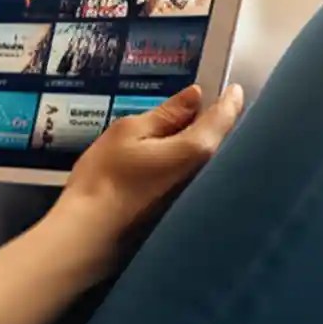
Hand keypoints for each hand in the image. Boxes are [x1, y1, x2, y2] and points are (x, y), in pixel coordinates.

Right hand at [55, 84, 244, 245]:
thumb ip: (165, 114)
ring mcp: (198, 198)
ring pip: (210, 163)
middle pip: (223, 141)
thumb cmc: (105, 178)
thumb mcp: (128, 133)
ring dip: (202, 146)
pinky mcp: (184, 213)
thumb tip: (194, 97)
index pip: (225, 116)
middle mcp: (207, 175)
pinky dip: (190, 167)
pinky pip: (197, 180)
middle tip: (202, 109)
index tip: (232, 88)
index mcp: (196, 149)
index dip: (230, 99)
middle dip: (218, 123)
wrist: (89, 235)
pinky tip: (170, 165)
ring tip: (182, 134)